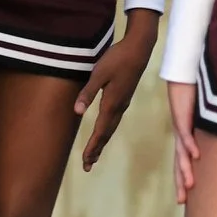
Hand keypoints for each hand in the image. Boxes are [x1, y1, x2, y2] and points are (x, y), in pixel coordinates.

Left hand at [74, 8, 159, 171]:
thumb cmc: (117, 59)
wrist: (139, 50)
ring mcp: (123, 103)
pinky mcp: (124, 98)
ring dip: (102, 142)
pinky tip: (104, 132)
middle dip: (96, 150)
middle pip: (106, 134)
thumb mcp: (98, 73)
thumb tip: (77, 112)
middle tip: (88, 166)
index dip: (92, 147)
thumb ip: (87, 93)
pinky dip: (107, 131)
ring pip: (111, 128)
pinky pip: (114, 121)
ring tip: (94, 154)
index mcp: (111, 104)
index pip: (100, 131)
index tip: (86, 161)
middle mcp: (119, 107)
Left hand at [166, 80, 198, 204]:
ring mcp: (180, 129)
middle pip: (179, 164)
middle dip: (180, 182)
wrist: (182, 77)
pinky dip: (191, 145)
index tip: (185, 199)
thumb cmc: (196, 96)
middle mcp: (181, 137)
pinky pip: (187, 133)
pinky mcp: (182, 117)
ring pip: (182, 153)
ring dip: (186, 169)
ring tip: (190, 185)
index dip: (183, 180)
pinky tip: (196, 156)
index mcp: (185, 139)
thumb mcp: (207, 119)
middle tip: (182, 201)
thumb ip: (216, 131)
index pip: (183, 163)